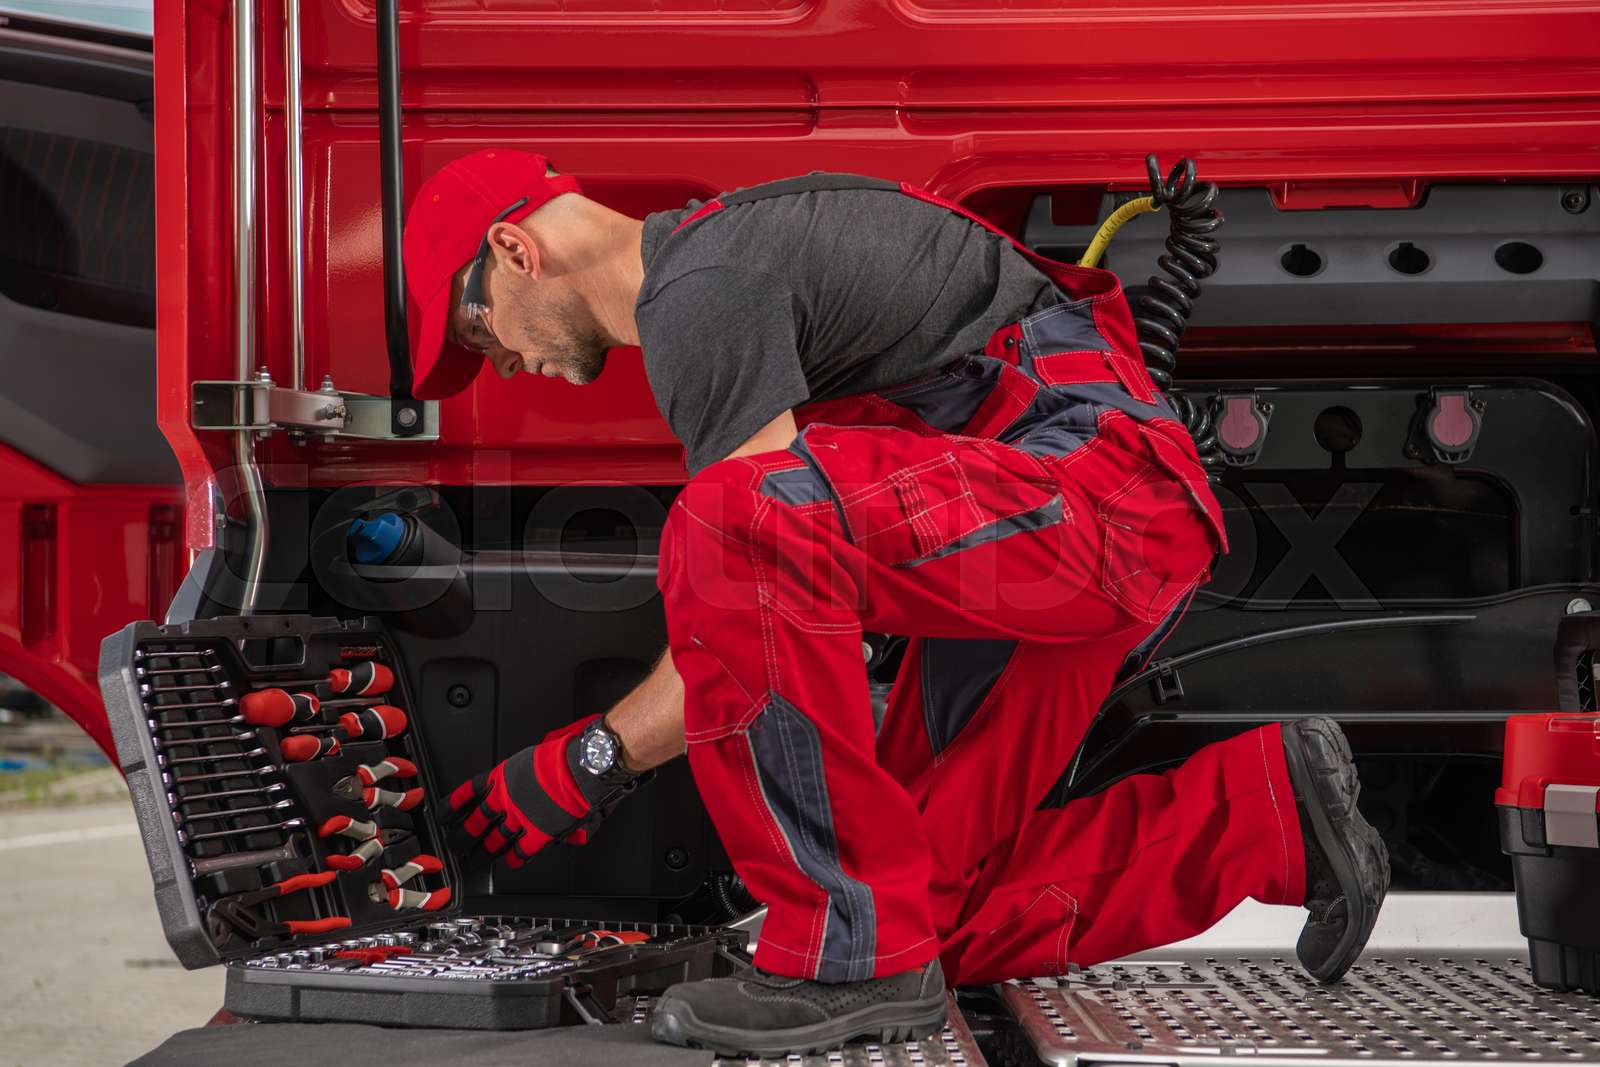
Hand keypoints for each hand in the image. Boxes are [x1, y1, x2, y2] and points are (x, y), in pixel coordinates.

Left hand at [448, 714, 621, 866]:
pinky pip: (521, 852)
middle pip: (474, 824)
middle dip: (461, 838)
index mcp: (500, 778)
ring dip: (482, 854)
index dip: (452, 808)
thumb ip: (520, 775)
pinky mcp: (538, 833)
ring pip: (492, 842)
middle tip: (455, 845)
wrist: (581, 766)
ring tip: (474, 862)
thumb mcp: (530, 759)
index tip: (444, 815)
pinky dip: (514, 859)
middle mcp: (504, 801)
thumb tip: (521, 784)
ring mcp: (519, 819)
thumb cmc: (562, 755)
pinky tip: (509, 862)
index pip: (466, 795)